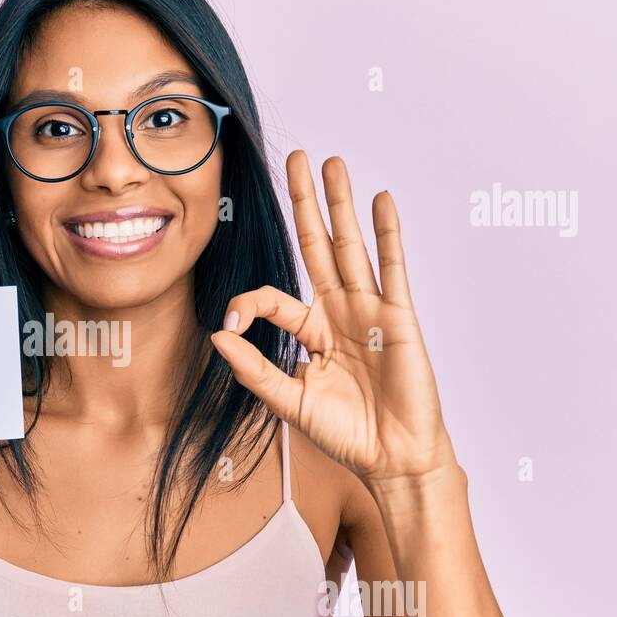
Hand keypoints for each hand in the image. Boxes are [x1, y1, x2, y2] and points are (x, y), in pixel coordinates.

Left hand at [211, 151, 456, 484]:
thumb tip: (218, 335)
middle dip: (305, 203)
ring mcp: (370, 311)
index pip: (273, 298)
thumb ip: (254, 369)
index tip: (230, 325)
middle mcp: (338, 313)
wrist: (392, 457)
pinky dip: (386, 234)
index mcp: (310, 332)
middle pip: (317, 246)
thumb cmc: (346, 434)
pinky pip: (391, 268)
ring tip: (334, 162)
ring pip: (351, 246)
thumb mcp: (289, 402)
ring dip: (341, 204)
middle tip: (297, 159)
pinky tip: (380, 201)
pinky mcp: (398, 318)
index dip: (248, 304)